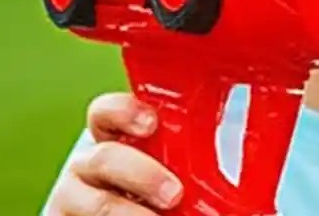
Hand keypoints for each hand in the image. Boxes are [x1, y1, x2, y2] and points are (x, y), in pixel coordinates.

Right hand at [45, 93, 181, 215]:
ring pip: (96, 202)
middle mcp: (88, 165)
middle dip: (142, 175)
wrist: (119, 214)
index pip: (106, 113)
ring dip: (129, 213)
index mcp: (114, 140)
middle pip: (104, 158)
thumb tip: (245, 184)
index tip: (151, 124)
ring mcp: (73, 198)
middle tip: (175, 194)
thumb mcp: (170, 170)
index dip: (125, 112)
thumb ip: (186, 164)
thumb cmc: (151, 193)